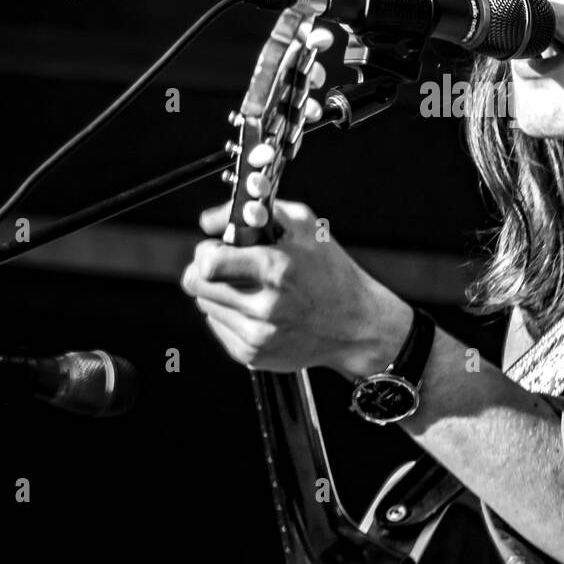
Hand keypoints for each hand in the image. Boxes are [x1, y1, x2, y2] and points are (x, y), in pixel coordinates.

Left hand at [183, 21, 413, 373]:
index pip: (210, 259)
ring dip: (219, 290)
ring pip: (204, 306)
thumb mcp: (307, 226)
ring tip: (256, 281)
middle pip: (197, 283)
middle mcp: (265, 306)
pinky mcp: (256, 359)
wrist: (367, 331)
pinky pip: (217, 331)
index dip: (208, 246)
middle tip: (231, 257)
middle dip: (209, 266)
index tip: (214, 235)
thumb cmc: (339, 270)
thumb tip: (219, 204)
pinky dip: (230, 316)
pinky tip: (263, 306)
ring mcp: (259, 336)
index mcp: (279, 270)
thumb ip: (261, 210)